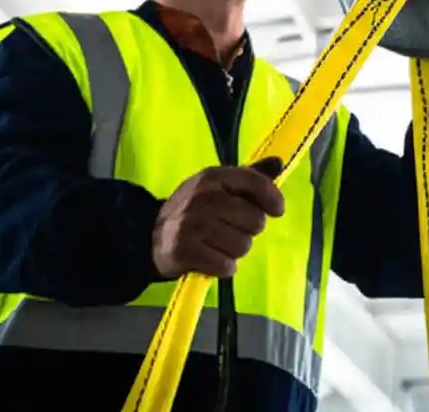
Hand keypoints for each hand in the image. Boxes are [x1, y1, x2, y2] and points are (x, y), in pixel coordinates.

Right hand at [151, 158, 284, 278]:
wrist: (150, 236)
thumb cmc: (195, 210)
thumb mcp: (218, 187)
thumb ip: (250, 177)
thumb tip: (278, 162)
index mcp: (212, 177)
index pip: (255, 182)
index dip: (272, 198)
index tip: (277, 210)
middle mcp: (202, 198)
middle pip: (255, 221)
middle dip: (248, 230)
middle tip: (231, 229)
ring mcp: (191, 225)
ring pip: (243, 246)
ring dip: (235, 250)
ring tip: (218, 244)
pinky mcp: (184, 251)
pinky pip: (226, 266)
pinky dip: (223, 267)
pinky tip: (210, 258)